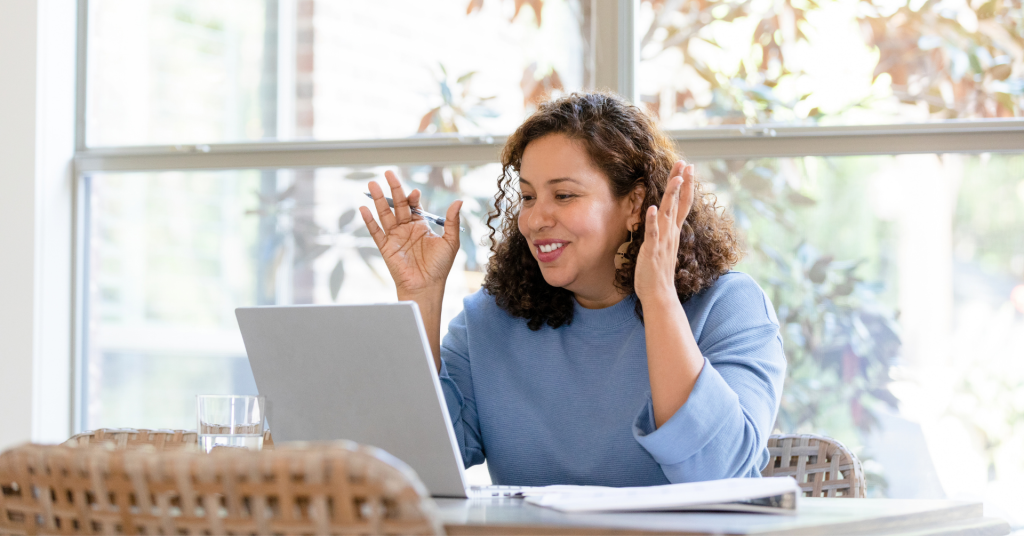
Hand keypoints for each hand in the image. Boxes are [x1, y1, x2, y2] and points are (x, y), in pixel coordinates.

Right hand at [359, 170, 462, 298]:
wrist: (426, 286)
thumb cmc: (439, 267)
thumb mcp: (450, 242)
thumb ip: (451, 221)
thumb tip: (459, 201)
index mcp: (421, 226)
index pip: (414, 205)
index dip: (413, 197)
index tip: (414, 192)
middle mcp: (406, 229)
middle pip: (398, 205)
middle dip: (393, 189)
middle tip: (388, 173)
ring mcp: (395, 237)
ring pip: (385, 214)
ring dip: (378, 199)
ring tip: (372, 184)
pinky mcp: (385, 247)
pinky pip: (375, 231)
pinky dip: (369, 220)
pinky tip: (364, 208)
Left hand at [634, 161, 694, 304]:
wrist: (659, 294)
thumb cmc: (658, 271)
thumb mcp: (662, 245)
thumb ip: (664, 230)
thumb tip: (663, 216)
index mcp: (672, 231)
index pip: (682, 204)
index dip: (685, 185)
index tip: (688, 167)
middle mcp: (670, 234)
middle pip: (678, 203)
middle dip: (681, 183)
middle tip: (684, 163)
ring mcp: (663, 242)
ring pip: (668, 215)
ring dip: (671, 196)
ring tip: (675, 179)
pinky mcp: (652, 251)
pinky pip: (653, 234)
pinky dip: (653, 221)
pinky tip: (653, 208)